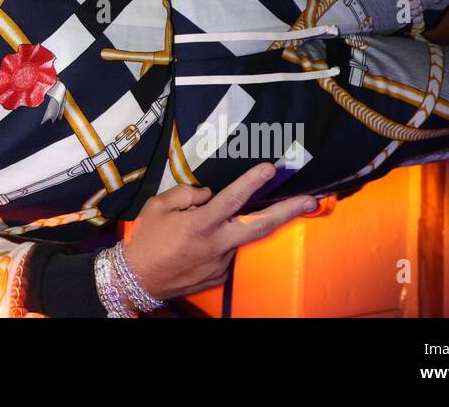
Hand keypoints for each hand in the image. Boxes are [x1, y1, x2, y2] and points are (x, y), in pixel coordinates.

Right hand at [122, 162, 317, 299]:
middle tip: (312, 201)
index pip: (232, 198)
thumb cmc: (146, 240)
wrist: (137, 280)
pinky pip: (225, 251)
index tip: (270, 168)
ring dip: (232, 227)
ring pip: (237, 237)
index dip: (252, 182)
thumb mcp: (157, 206)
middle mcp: (216, 244)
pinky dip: (218, 243)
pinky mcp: (219, 276)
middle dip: (288, 212)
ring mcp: (221, 263)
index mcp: (200, 224)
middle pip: (260, 226)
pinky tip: (196, 246)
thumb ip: (186, 194)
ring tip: (210, 223)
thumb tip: (209, 194)